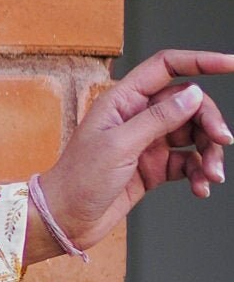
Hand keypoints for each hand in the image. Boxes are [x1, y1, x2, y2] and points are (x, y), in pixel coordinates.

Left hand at [27, 47, 233, 262]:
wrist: (65, 220)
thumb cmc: (79, 179)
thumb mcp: (120, 145)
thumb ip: (158, 119)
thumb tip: (193, 94)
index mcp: (123, 100)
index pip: (166, 67)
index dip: (200, 61)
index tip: (232, 63)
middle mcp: (137, 116)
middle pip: (189, 104)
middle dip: (210, 121)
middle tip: (224, 140)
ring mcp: (147, 142)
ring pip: (193, 134)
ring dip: (209, 153)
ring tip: (212, 176)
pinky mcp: (154, 167)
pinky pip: (188, 162)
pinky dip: (199, 173)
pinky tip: (201, 187)